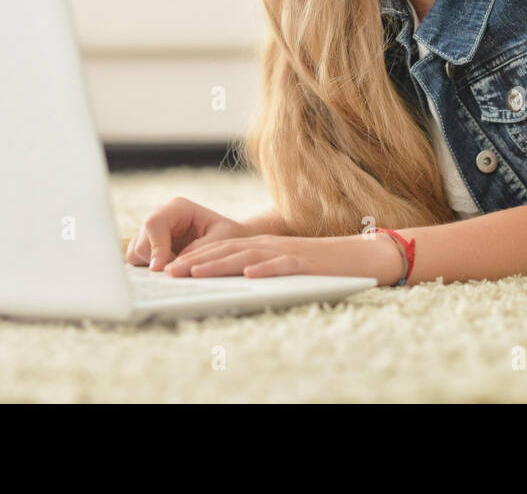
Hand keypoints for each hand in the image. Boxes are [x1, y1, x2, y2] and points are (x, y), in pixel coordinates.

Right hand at [124, 197, 253, 271]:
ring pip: (136, 251)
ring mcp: (152, 230)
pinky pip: (136, 258)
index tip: (162, 269)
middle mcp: (161, 215)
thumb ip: (199, 250)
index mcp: (178, 207)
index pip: (154, 223)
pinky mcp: (148, 244)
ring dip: (152, 265)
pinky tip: (170, 269)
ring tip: (178, 268)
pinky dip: (149, 268)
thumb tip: (172, 266)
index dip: (156, 247)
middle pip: (142, 240)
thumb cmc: (230, 235)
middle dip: (157, 261)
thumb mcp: (223, 239)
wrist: (231, 239)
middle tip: (178, 272)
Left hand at [162, 232, 402, 284]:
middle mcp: (268, 244)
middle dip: (195, 261)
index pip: (220, 250)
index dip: (193, 258)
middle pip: (226, 251)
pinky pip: (281, 264)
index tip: (168, 269)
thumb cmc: (317, 265)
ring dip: (219, 264)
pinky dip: (264, 268)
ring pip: (247, 256)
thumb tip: (228, 282)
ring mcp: (286, 251)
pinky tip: (248, 275)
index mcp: (259, 245)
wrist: (358, 255)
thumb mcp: (280, 265)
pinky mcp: (304, 261)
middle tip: (169, 273)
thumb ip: (256, 269)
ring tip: (195, 273)